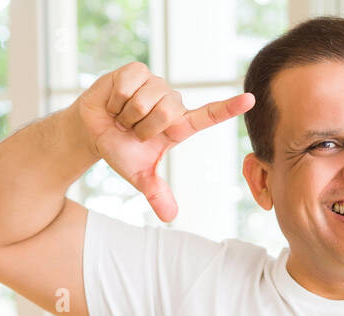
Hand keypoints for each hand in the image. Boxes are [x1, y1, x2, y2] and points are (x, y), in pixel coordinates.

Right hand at [77, 61, 254, 221]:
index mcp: (178, 125)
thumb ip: (157, 193)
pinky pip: (128, 85)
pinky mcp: (136, 71)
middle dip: (143, 127)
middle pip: (166, 112)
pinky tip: (114, 102)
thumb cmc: (122, 151)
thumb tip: (170, 217)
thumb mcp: (140, 176)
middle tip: (133, 130)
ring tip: (122, 116)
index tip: (249, 100)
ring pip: (145, 101)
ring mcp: (155, 84)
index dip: (228, 108)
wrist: (93, 132)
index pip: (208, 116)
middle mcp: (171, 102)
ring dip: (127, 115)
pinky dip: (116, 99)